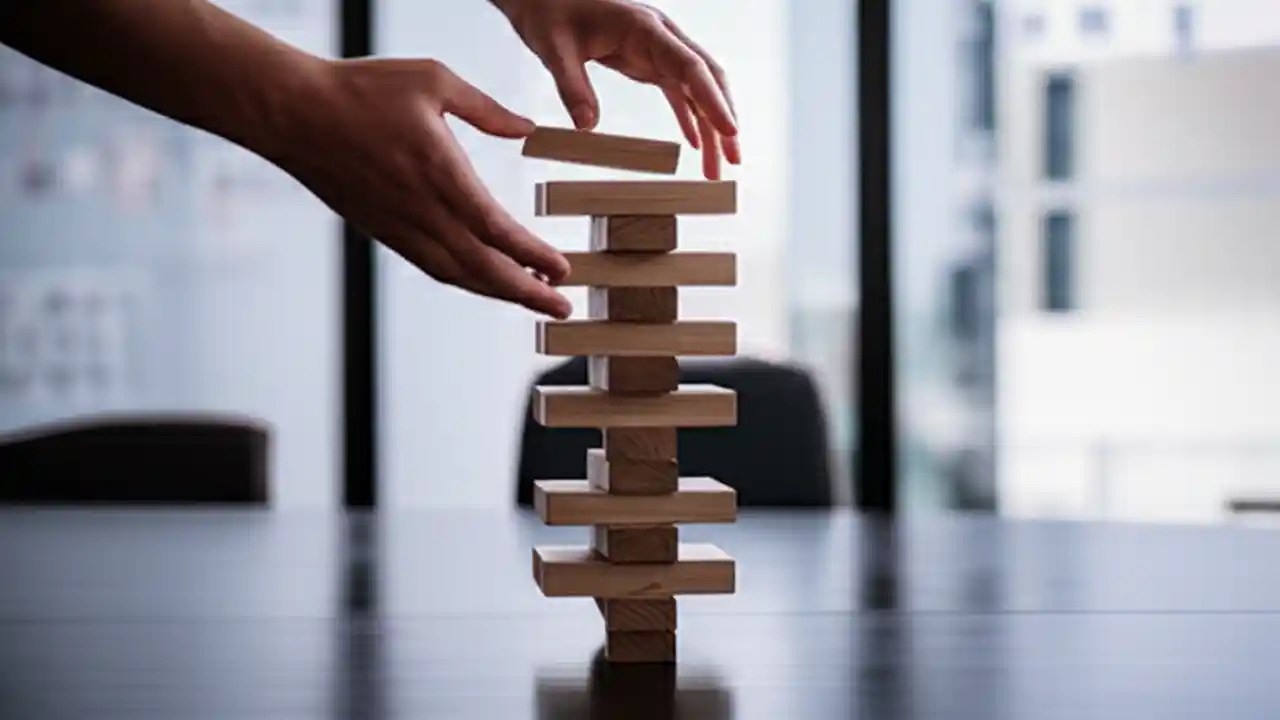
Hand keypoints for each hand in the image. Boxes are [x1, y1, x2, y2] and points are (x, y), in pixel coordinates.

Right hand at [276, 58, 571, 317]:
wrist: (292, 113)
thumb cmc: (361, 89)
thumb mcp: (433, 79)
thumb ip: (485, 108)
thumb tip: (527, 127)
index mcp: (439, 174)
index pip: (496, 230)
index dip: (533, 256)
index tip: (563, 270)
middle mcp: (421, 211)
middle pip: (483, 268)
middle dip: (527, 293)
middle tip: (563, 309)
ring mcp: (400, 227)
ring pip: (458, 275)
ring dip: (499, 292)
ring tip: (533, 299)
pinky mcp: (384, 232)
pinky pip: (432, 266)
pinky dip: (465, 280)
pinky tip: (485, 279)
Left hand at [496, 0, 739, 179]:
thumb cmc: (550, 11)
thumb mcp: (553, 48)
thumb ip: (571, 86)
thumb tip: (586, 126)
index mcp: (645, 28)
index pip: (690, 66)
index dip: (713, 99)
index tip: (730, 130)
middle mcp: (661, 37)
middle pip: (706, 79)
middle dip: (723, 119)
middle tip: (733, 160)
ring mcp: (657, 49)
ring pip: (696, 89)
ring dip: (710, 126)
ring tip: (714, 168)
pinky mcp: (648, 61)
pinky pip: (677, 91)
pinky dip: (689, 117)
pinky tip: (696, 144)